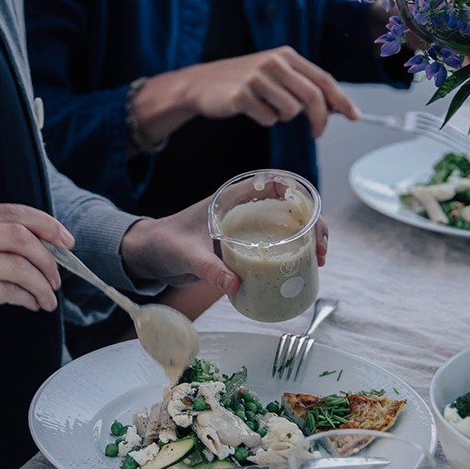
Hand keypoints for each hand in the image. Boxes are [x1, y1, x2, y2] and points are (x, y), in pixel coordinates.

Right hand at [0, 205, 73, 384]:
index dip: (46, 223)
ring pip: (17, 265)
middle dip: (48, 258)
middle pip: (18, 234)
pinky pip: (6, 291)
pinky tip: (31, 305)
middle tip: (58, 279)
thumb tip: (44, 244)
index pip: (10, 212)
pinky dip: (27, 298)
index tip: (67, 240)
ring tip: (47, 299)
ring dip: (41, 285)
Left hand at [120, 200, 330, 296]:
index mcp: (230, 198)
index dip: (298, 193)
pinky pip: (273, 246)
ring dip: (305, 239)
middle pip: (288, 207)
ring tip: (317, 260)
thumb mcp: (186, 255)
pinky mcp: (241, 247)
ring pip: (284, 227)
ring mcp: (244, 228)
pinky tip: (300, 270)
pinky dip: (290, 254)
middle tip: (321, 249)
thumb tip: (234, 285)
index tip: (312, 216)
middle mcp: (241, 209)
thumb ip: (209, 269)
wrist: (148, 256)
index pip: (273, 183)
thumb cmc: (164, 244)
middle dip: (311, 223)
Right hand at [130, 48, 359, 146]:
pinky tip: (251, 110)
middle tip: (318, 133)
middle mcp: (275, 62)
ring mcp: (258, 77)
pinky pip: (268, 119)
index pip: (323, 79)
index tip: (355, 116)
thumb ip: (301, 86)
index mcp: (286, 55)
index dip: (342, 99)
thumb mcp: (274, 74)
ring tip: (266, 108)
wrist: (201, 84)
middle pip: (312, 96)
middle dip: (320, 119)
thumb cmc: (243, 82)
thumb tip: (334, 107)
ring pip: (290, 111)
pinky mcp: (242, 94)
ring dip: (282, 117)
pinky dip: (264, 120)